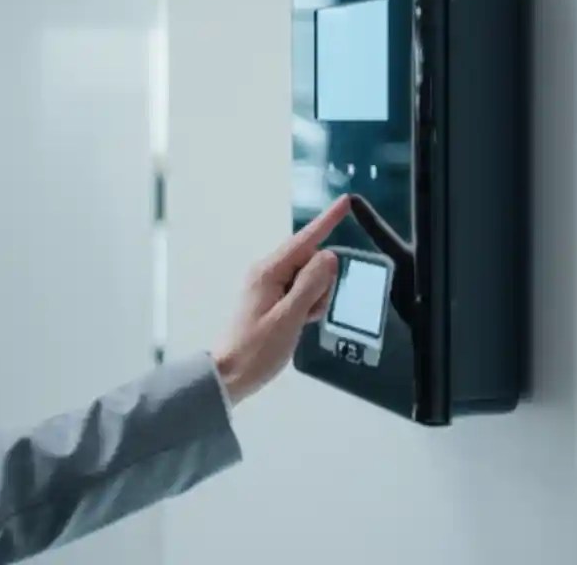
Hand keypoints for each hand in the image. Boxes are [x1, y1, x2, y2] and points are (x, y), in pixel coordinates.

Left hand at [213, 196, 350, 405]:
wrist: (230, 375)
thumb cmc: (257, 350)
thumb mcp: (289, 317)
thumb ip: (311, 285)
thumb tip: (328, 255)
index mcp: (269, 272)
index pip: (305, 240)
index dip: (328, 221)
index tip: (346, 202)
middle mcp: (268, 272)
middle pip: (311, 260)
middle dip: (322, 282)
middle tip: (311, 312)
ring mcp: (269, 285)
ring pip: (309, 278)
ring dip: (315, 297)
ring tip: (302, 321)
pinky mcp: (273, 299)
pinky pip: (301, 291)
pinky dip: (308, 305)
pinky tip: (300, 323)